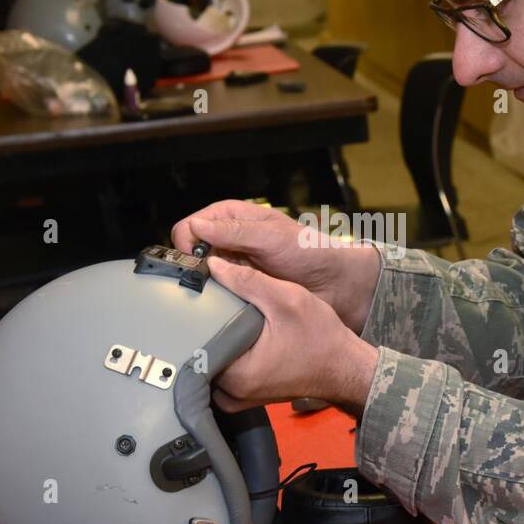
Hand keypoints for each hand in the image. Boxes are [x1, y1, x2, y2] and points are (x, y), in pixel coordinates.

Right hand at [171, 200, 380, 333]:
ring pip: (200, 277)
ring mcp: (233, 267)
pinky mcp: (240, 289)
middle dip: (192, 267)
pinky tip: (226, 306)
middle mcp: (228, 241)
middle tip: (206, 283)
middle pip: (190, 253)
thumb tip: (196, 228)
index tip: (197, 261)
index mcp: (231, 218)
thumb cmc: (311, 250)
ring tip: (217, 296)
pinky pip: (217, 296)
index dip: (187, 243)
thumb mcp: (271, 237)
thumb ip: (234, 232)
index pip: (189, 227)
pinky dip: (217, 301)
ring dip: (204, 286)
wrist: (336, 283)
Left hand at [205, 255, 378, 412]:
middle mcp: (232, 393)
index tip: (201, 299)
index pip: (196, 343)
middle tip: (211, 303)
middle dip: (204, 327)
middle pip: (199, 354)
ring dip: (215, 338)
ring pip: (210, 363)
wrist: (345, 367)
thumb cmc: (322, 339)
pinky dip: (226, 352)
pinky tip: (234, 333)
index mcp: (237, 375)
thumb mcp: (287, 299)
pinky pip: (223, 372)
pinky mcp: (245, 396)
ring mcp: (237, 398)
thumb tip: (214, 266)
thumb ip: (248, 281)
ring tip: (222, 315)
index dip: (195, 317)